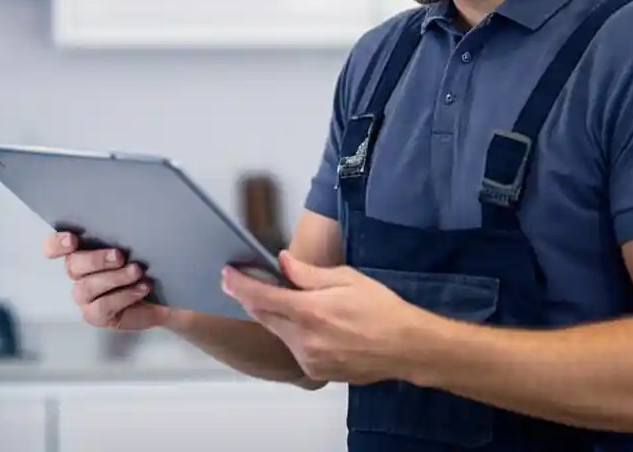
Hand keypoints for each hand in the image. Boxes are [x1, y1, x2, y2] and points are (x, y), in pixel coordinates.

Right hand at [42, 231, 172, 330]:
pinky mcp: (96, 315)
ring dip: (114, 277)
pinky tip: (141, 287)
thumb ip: (123, 236)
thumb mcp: (136, 247)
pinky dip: (124, 295)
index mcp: (81, 253)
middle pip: (72, 265)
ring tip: (137, 271)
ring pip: (87, 287)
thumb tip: (128, 220)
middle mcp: (78, 275)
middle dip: (96, 259)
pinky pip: (103, 306)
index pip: (53, 247)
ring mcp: (85, 297)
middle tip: (120, 256)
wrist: (162, 298)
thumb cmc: (144, 266)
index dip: (56, 244)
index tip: (72, 240)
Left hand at [221, 250, 429, 384]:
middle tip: (245, 281)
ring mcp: (308, 360)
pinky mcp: (315, 372)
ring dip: (276, 317)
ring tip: (293, 303)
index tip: (226, 274)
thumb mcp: (346, 279)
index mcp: (310, 312)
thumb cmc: (381, 308)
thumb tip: (282, 261)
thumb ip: (308, 273)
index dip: (239, 285)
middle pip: (263, 317)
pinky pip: (295, 348)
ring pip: (279, 333)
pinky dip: (294, 334)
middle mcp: (303, 340)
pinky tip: (312, 325)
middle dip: (252, 298)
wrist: (406, 347)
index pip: (261, 297)